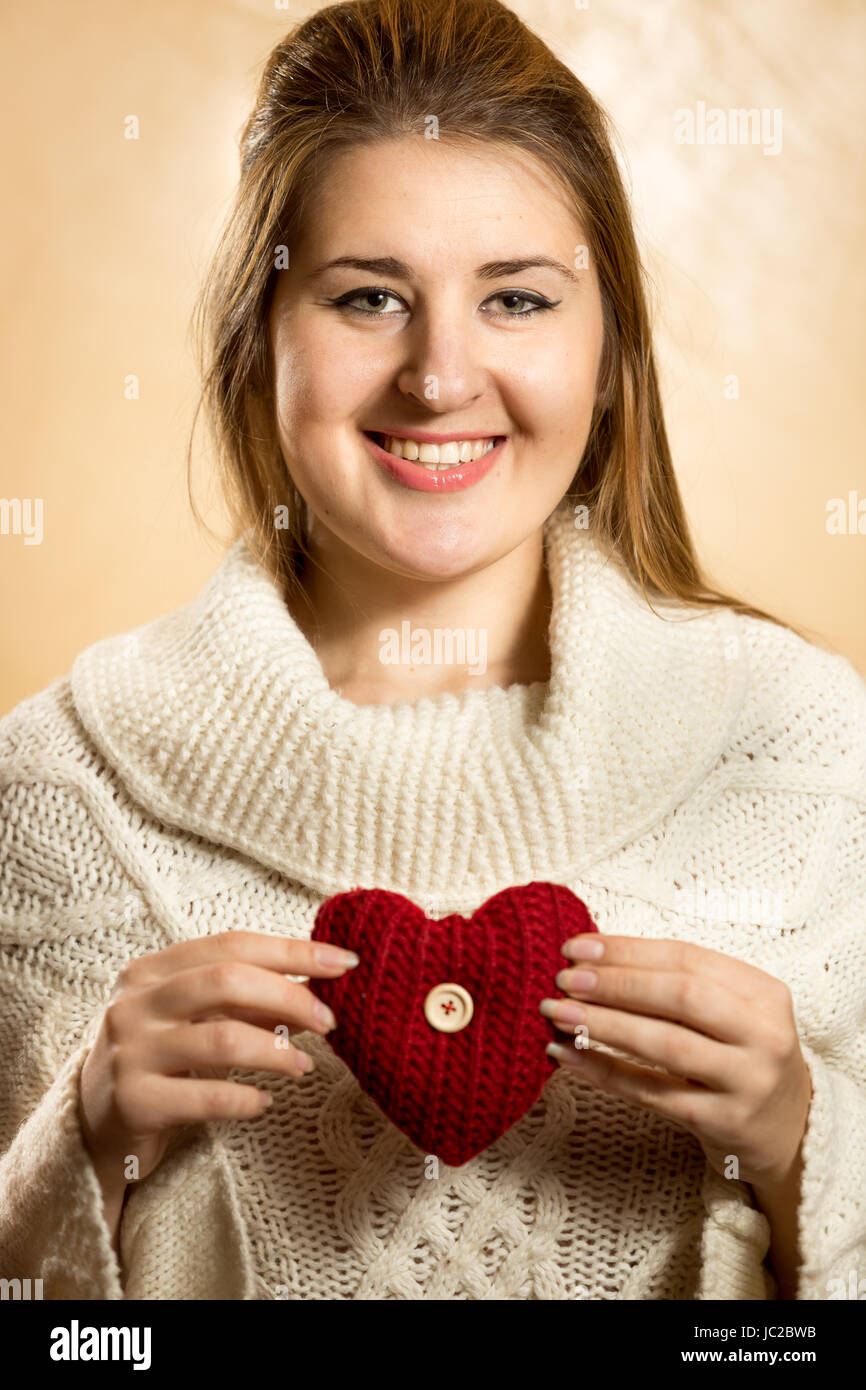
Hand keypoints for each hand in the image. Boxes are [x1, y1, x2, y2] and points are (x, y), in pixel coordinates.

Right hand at [79, 931, 359, 1190]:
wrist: (93, 1127)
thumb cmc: (160, 1062)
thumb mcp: (197, 1022)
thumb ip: (249, 1003)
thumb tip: (319, 991)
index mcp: (151, 970)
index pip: (231, 944)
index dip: (292, 950)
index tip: (343, 962)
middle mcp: (135, 1003)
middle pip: (226, 980)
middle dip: (289, 997)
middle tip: (329, 1021)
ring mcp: (130, 1051)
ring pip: (221, 1038)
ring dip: (275, 1051)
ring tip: (304, 1067)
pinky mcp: (132, 1102)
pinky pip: (204, 1096)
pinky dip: (244, 1099)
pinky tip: (263, 1102)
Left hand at [540, 933, 812, 1186]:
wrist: (786, 1130)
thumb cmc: (740, 1054)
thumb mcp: (731, 1010)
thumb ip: (678, 981)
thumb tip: (592, 956)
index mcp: (764, 994)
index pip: (687, 958)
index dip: (628, 950)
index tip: (577, 947)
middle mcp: (764, 1035)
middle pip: (680, 997)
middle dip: (615, 983)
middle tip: (564, 978)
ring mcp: (746, 1082)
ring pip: (665, 1044)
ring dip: (603, 1024)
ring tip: (556, 1012)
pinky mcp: (721, 1122)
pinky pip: (650, 1093)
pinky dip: (603, 1071)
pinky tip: (566, 1055)